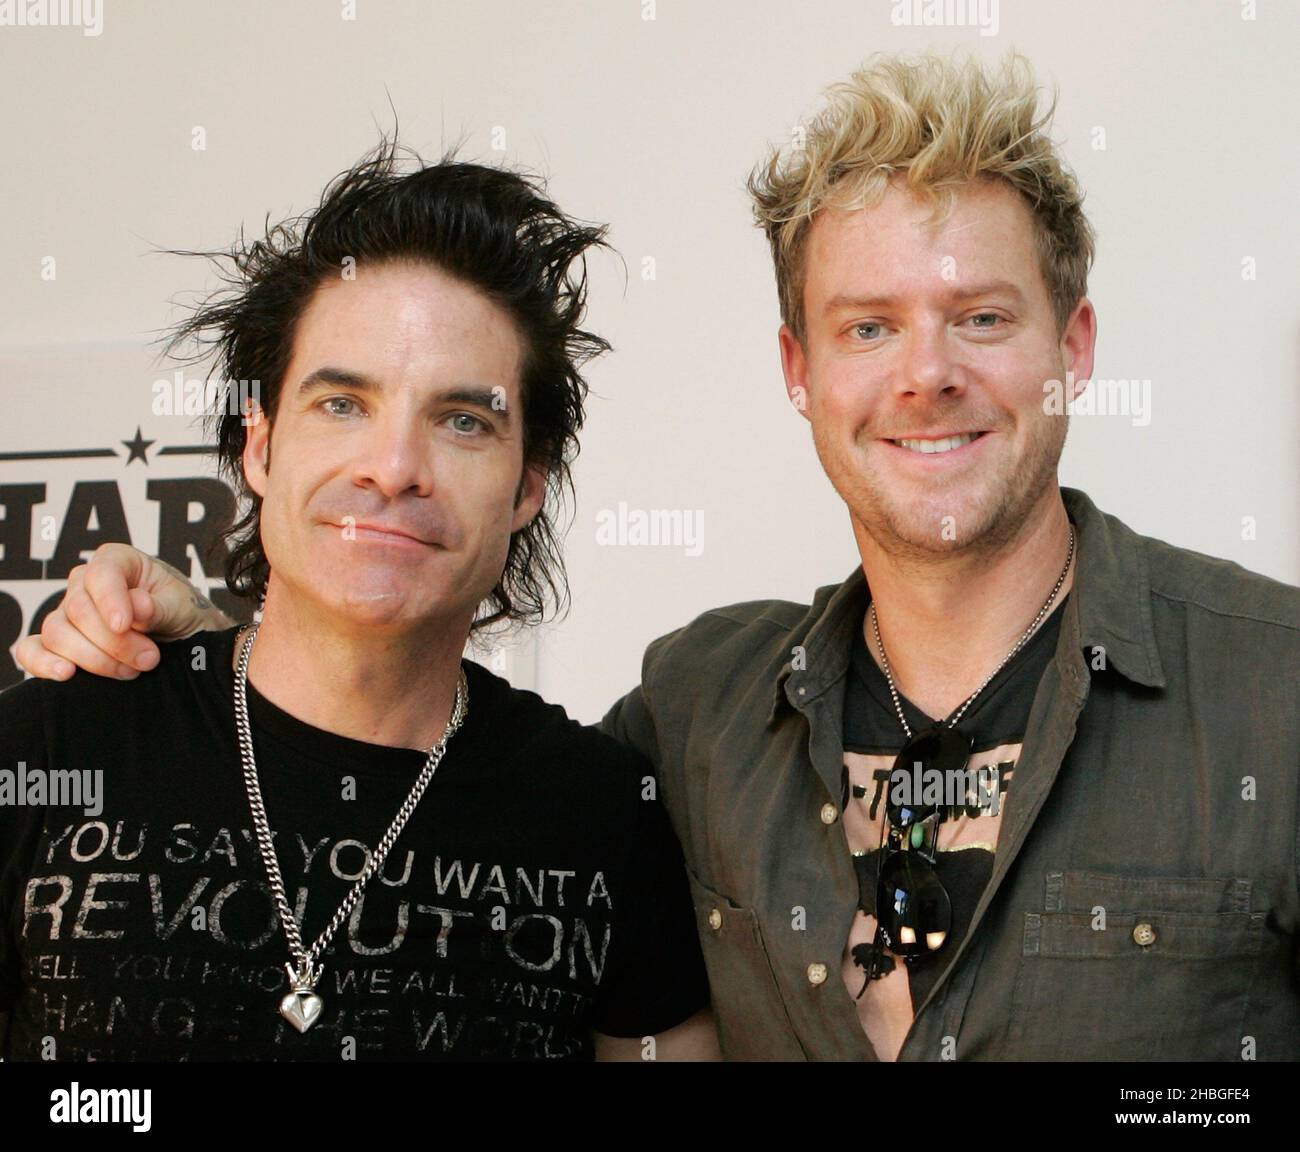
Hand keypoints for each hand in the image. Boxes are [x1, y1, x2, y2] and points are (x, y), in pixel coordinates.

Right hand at [13, 543, 232, 680]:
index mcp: (118, 561)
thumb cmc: (182, 613)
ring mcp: (67, 612)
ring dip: (94, 659)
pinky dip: (43, 663)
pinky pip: (32, 649)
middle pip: (79, 610)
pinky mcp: (58, 641)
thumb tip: (136, 606)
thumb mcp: (182, 606)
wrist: (183, 639)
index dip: (110, 600)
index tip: (125, 625)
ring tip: (130, 671)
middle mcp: (85, 583)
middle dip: (115, 642)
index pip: (101, 574)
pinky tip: (66, 674)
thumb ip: (159, 607)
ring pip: (58, 633)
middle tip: (149, 658)